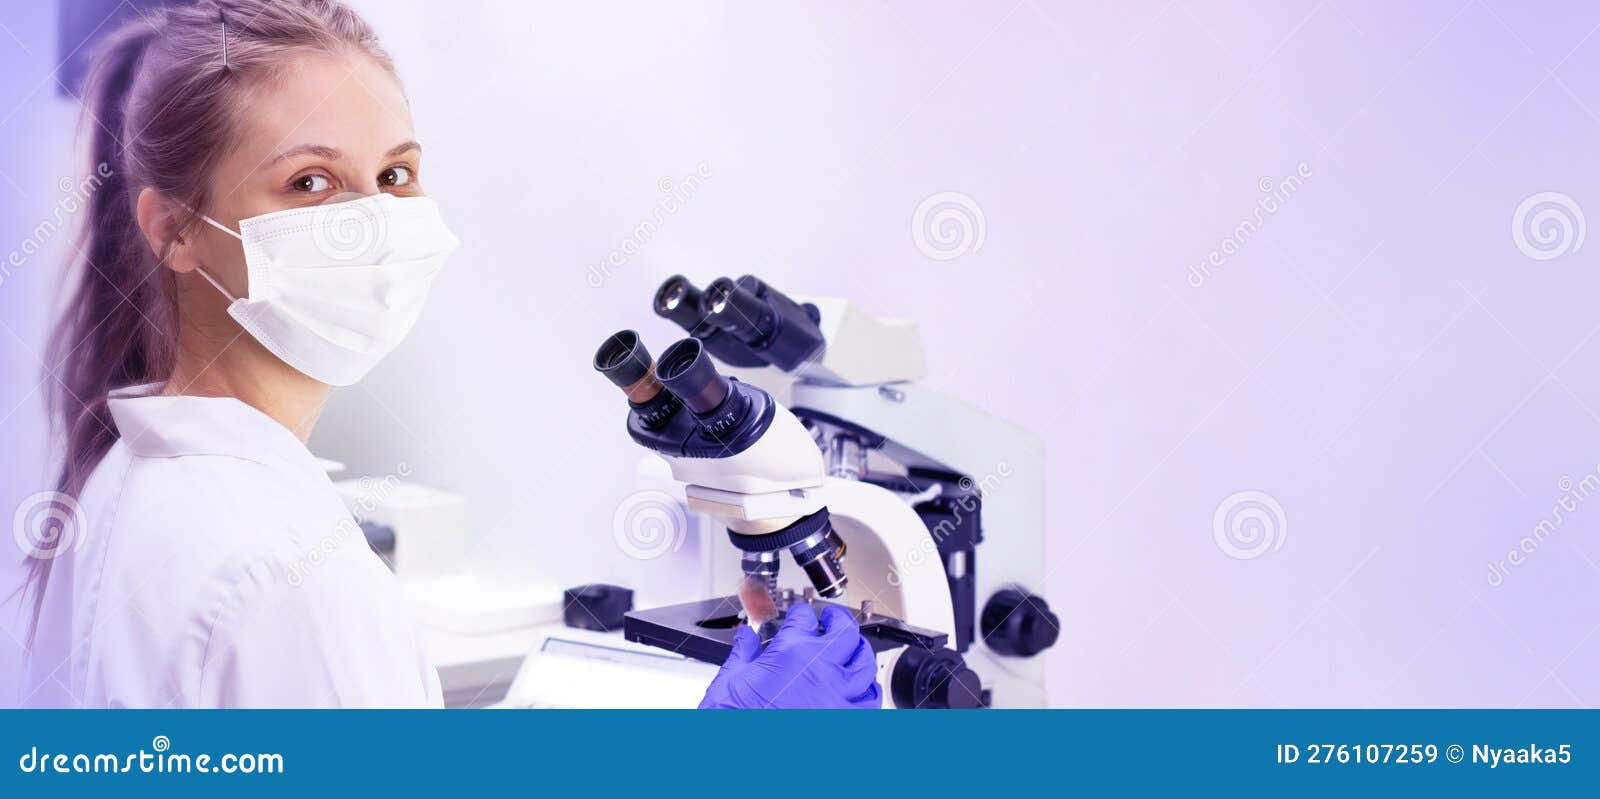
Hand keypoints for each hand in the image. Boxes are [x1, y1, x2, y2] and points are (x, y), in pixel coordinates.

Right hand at [698, 603, 881, 708]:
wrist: (741, 756)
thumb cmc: (735, 719)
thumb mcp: (731, 679)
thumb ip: (743, 652)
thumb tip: (747, 638)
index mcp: (791, 653)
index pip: (805, 618)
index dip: (801, 613)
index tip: (799, 616)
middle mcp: (821, 670)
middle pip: (846, 631)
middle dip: (839, 621)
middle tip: (832, 620)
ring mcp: (837, 696)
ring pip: (864, 664)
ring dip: (859, 653)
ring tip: (852, 649)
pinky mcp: (845, 721)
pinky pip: (869, 701)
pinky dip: (867, 690)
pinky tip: (860, 687)